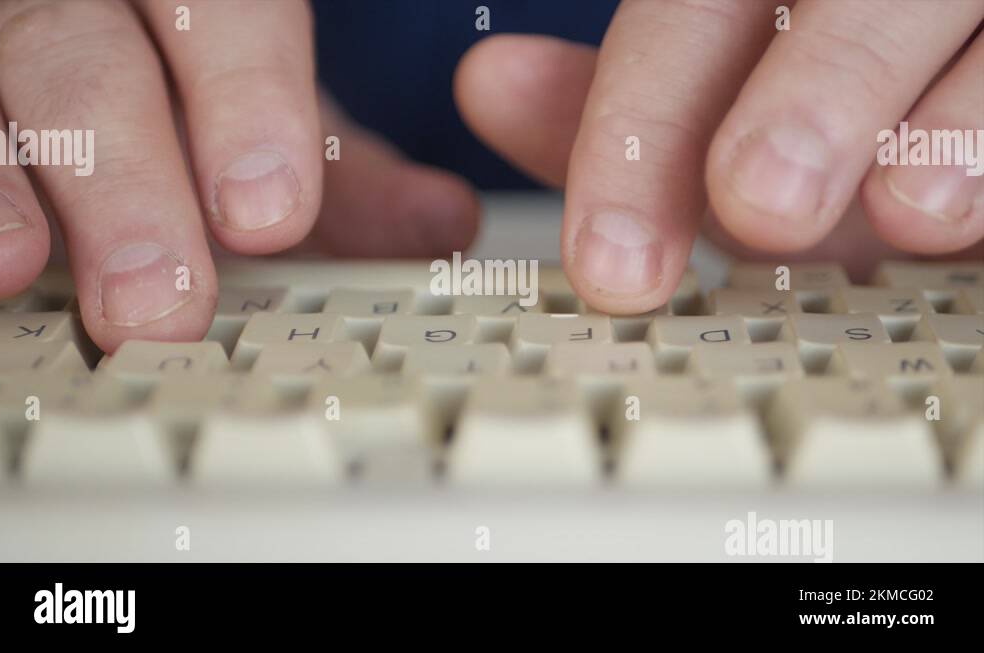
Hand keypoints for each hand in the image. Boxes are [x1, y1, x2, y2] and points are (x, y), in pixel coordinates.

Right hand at [0, 0, 477, 351]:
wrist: (94, 52)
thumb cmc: (188, 92)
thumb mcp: (268, 126)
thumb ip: (346, 173)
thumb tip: (443, 222)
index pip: (226, 8)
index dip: (248, 100)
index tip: (270, 212)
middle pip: (91, 52)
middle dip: (130, 177)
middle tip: (164, 298)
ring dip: (7, 179)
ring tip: (24, 268)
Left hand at [455, 0, 983, 312]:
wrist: (963, 127)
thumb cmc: (843, 134)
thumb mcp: (732, 144)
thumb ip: (629, 125)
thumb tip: (491, 85)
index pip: (690, 16)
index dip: (644, 133)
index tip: (612, 262)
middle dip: (804, 93)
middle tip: (762, 207)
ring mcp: (975, 8)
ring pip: (956, 2)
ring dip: (933, 109)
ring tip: (904, 211)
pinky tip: (964, 210)